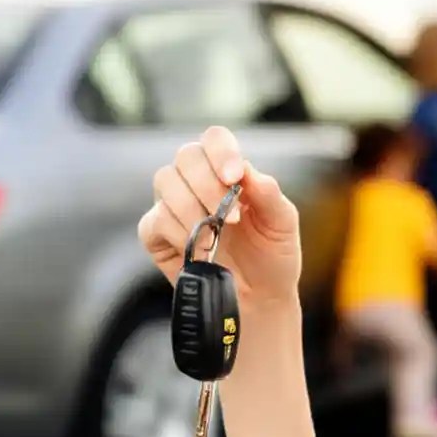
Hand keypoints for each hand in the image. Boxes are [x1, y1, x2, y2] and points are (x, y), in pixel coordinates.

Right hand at [138, 126, 301, 310]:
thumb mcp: (282, 222)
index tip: (234, 177)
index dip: (221, 152)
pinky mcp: (156, 234)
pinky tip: (199, 249)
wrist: (259, 298)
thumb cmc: (272, 255)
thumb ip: (268, 192)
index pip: (215, 139)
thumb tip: (245, 170)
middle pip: (187, 156)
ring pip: (166, 182)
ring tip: (217, 236)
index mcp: (228, 170)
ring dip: (193, 209)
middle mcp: (196, 181)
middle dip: (208, 185)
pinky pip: (154, 220)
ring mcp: (173, 205)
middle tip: (231, 218)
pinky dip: (177, 233)